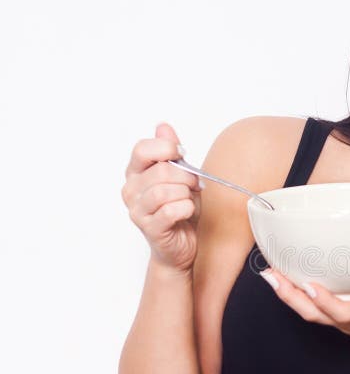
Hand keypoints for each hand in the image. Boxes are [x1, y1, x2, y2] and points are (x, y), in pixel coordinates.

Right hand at [121, 122, 203, 272]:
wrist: (180, 246)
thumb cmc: (179, 210)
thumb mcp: (180, 177)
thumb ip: (170, 153)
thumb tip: (163, 126)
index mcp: (136, 173)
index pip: (141, 150)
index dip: (166, 148)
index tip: (181, 155)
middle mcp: (131, 190)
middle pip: (161, 170)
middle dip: (186, 176)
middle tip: (194, 185)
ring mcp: (137, 210)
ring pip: (165, 190)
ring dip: (186, 194)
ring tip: (188, 200)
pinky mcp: (150, 228)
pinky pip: (172, 210)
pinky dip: (186, 208)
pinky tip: (187, 212)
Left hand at [259, 225, 349, 365]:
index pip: (345, 313)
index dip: (326, 302)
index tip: (310, 286)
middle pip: (314, 314)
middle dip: (290, 294)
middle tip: (271, 273)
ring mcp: (344, 324)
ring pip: (309, 314)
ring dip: (287, 295)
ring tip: (269, 274)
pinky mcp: (341, 322)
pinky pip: (313, 312)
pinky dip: (296, 298)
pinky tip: (285, 281)